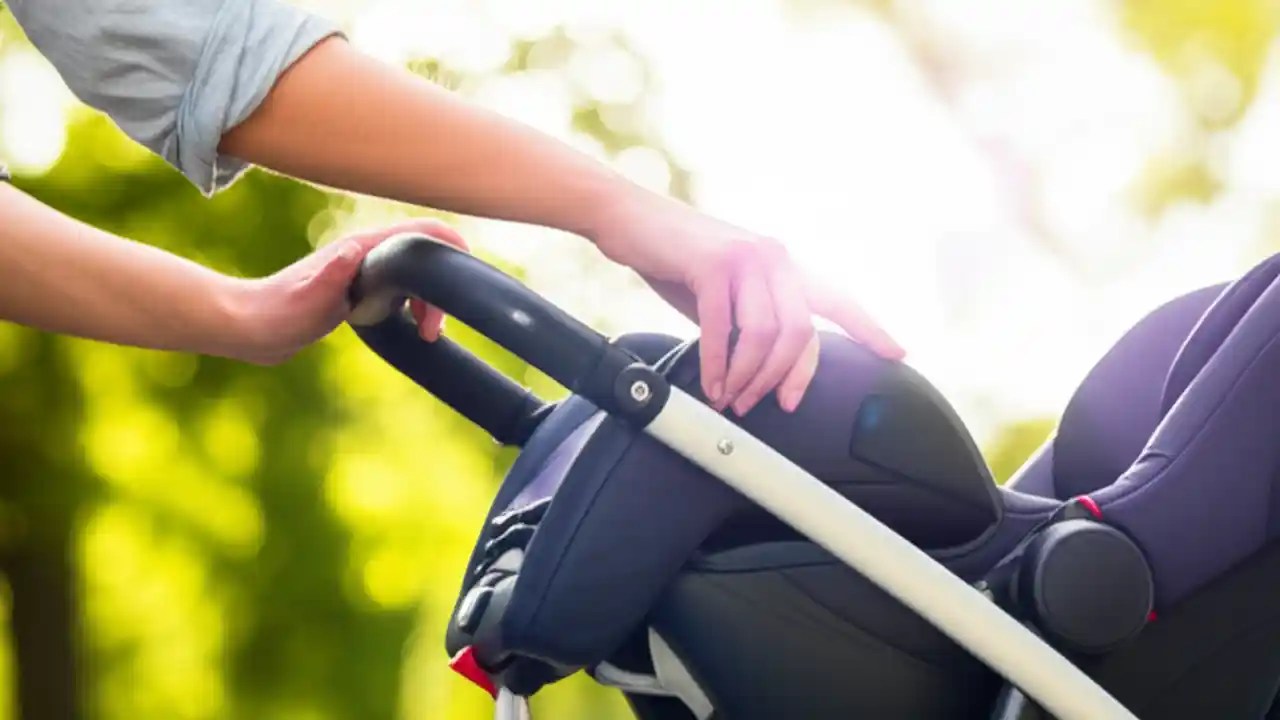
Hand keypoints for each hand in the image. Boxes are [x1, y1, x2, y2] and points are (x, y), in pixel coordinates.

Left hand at [228, 219, 468, 364]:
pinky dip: (418, 309)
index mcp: (364, 249)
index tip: (467, 277)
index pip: (423, 233)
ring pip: (419, 279)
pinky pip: (405, 292)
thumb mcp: (308, 298)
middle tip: (432, 329)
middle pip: (428, 261)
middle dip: (442, 291)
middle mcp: (369, 255)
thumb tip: (355, 248)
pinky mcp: (362, 292)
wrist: (251, 329)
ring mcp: (366, 273)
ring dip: (432, 304)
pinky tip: (413, 330)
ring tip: (426, 334)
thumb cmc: (276, 314)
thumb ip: (333, 272)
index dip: (453, 246)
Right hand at [594, 193, 903, 415]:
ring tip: (731, 399)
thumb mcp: (726, 293)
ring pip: (764, 336)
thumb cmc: (675, 259)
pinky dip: (717, 366)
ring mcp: (746, 258)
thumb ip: (753, 320)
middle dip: (781, 378)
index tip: (897, 352)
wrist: (629, 219)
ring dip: (747, 378)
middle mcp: (774, 257)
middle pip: (799, 332)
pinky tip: (713, 385)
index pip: (836, 299)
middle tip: (759, 404)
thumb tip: (768, 372)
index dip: (868, 328)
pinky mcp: (712, 265)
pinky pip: (723, 330)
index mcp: (783, 263)